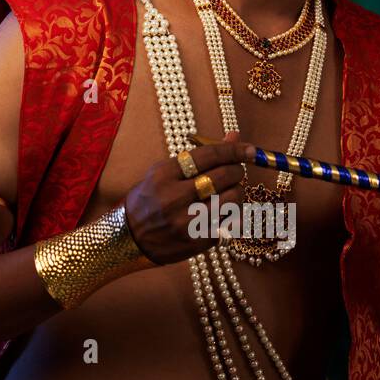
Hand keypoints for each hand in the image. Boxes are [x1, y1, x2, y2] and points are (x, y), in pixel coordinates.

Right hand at [124, 131, 252, 265]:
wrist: (128, 239)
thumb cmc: (150, 199)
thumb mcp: (165, 172)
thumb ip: (200, 156)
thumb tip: (235, 137)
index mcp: (165, 175)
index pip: (209, 155)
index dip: (234, 150)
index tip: (250, 149)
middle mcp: (175, 198)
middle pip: (224, 176)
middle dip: (238, 170)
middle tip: (236, 171)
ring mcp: (187, 223)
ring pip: (232, 200)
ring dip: (237, 192)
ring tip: (229, 191)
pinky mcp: (197, 242)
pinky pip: (228, 222)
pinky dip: (230, 213)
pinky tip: (221, 211)